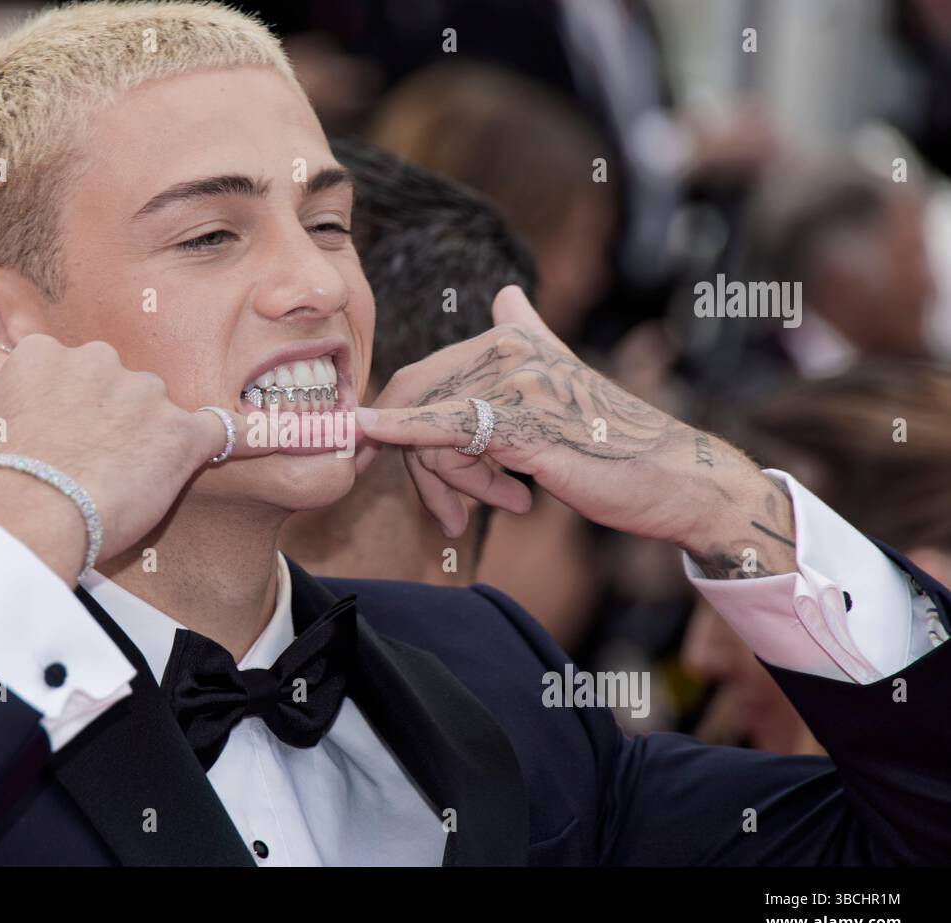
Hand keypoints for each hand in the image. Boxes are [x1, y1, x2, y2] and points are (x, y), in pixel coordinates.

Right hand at [0, 335, 268, 584]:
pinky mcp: (185, 432)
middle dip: (118, 429)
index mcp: (42, 356)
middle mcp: (99, 360)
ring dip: (156, 450)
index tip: (65, 450)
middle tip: (100, 476)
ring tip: (133, 493)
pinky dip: (248, 444)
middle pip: (123, 391)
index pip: (70, 376)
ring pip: (164, 416)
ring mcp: (146, 394)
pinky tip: (267, 455)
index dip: (71, 417)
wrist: (26, 511)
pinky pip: (231, 431)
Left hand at [355, 287, 797, 578]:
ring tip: (499, 505)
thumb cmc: (610, 441)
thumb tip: (505, 293)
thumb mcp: (563, 378)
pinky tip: (367, 430)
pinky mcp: (522, 423)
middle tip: (448, 513)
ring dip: (449, 486)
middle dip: (419, 463)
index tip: (378, 456)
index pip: (424, 379)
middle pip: (418, 403)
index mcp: (511, 337)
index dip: (394, 421)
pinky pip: (442, 431)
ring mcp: (515, 383)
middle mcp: (509, 348)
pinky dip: (398, 432)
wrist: (670, 477)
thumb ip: (528, 335)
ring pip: (430, 431)